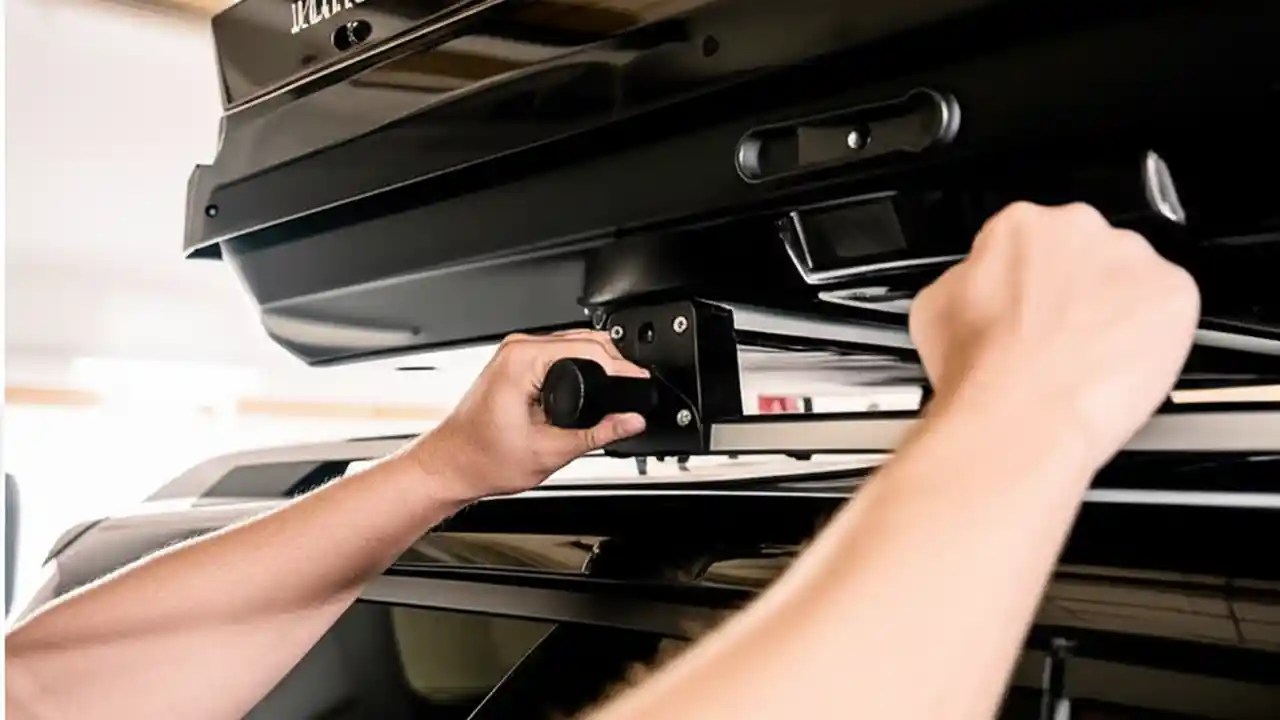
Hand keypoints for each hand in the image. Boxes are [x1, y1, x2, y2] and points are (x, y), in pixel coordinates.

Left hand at [408, 330, 648, 501]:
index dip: (621, 369)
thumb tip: (631, 421)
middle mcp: (517, 348)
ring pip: (572, 345)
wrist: (453, 466)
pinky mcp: (516, 362)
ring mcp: (515, 352)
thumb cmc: (482, 459)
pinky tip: (586, 392)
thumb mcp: (551, 451)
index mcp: (523, 360)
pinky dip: (578, 368)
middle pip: (584, 340)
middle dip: (612, 367)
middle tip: (630, 397)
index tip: (639, 385)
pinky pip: (557, 354)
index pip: (590, 348)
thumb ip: (599, 434)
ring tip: (610, 396)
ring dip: (596, 367)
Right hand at [909, 201, 1199, 470]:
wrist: (1020, 416)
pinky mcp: (1173, 293)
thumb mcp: (934, 309)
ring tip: (1088, 358)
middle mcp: (1078, 228)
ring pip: (1129, 278)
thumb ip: (966, 280)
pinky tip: (1119, 364)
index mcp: (1019, 225)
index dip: (1025, 279)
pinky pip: (1170, 307)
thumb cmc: (979, 372)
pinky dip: (1155, 334)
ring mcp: (1130, 258)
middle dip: (1074, 288)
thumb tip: (977, 287)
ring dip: (1115, 309)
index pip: (1028, 240)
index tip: (1025, 304)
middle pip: (1084, 252)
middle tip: (1056, 335)